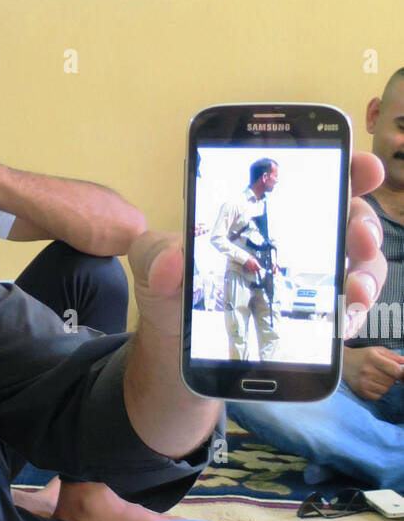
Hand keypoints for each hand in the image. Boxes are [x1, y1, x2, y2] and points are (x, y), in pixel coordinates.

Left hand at [129, 152, 387, 342]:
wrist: (173, 353)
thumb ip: (156, 256)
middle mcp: (296, 241)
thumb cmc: (170, 294)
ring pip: (358, 266)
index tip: (362, 167)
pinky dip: (351, 317)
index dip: (346, 168)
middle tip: (359, 235)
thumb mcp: (153, 267)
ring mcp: (308, 281)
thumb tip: (175, 261)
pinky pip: (345, 314)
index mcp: (262, 214)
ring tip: (356, 289)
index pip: (314, 179)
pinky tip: (343, 324)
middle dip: (365, 223)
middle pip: (350, 220)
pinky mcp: (312, 321)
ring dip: (367, 274)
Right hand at [342, 345, 403, 400]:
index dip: (400, 373)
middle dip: (391, 378)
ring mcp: (363, 382)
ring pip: (385, 390)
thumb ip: (393, 356)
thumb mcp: (377, 350)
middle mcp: (367, 371)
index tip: (399, 372)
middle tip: (384, 374)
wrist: (343, 363)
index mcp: (373, 358)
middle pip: (391, 381)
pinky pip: (377, 396)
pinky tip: (372, 385)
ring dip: (385, 385)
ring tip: (377, 379)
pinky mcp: (360, 391)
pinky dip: (378, 392)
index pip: (395, 370)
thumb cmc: (362, 356)